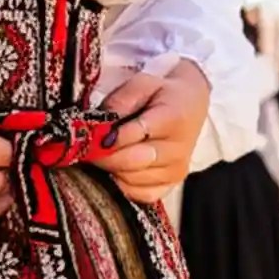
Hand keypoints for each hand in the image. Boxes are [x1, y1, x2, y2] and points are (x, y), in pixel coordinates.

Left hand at [95, 59, 210, 201]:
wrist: (191, 107)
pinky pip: (140, 194)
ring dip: (111, 170)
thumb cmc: (161, 95)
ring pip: (132, 179)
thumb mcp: (142, 84)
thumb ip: (120, 101)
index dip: (108, 137)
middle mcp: (178, 149)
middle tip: (88, 149)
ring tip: (102, 156)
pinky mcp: (171, 185)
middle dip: (104, 156)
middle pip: (132, 161)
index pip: (135, 133)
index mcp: (174, 119)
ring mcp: (176, 170)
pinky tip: (116, 170)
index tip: (91, 136)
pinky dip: (122, 185)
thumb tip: (99, 126)